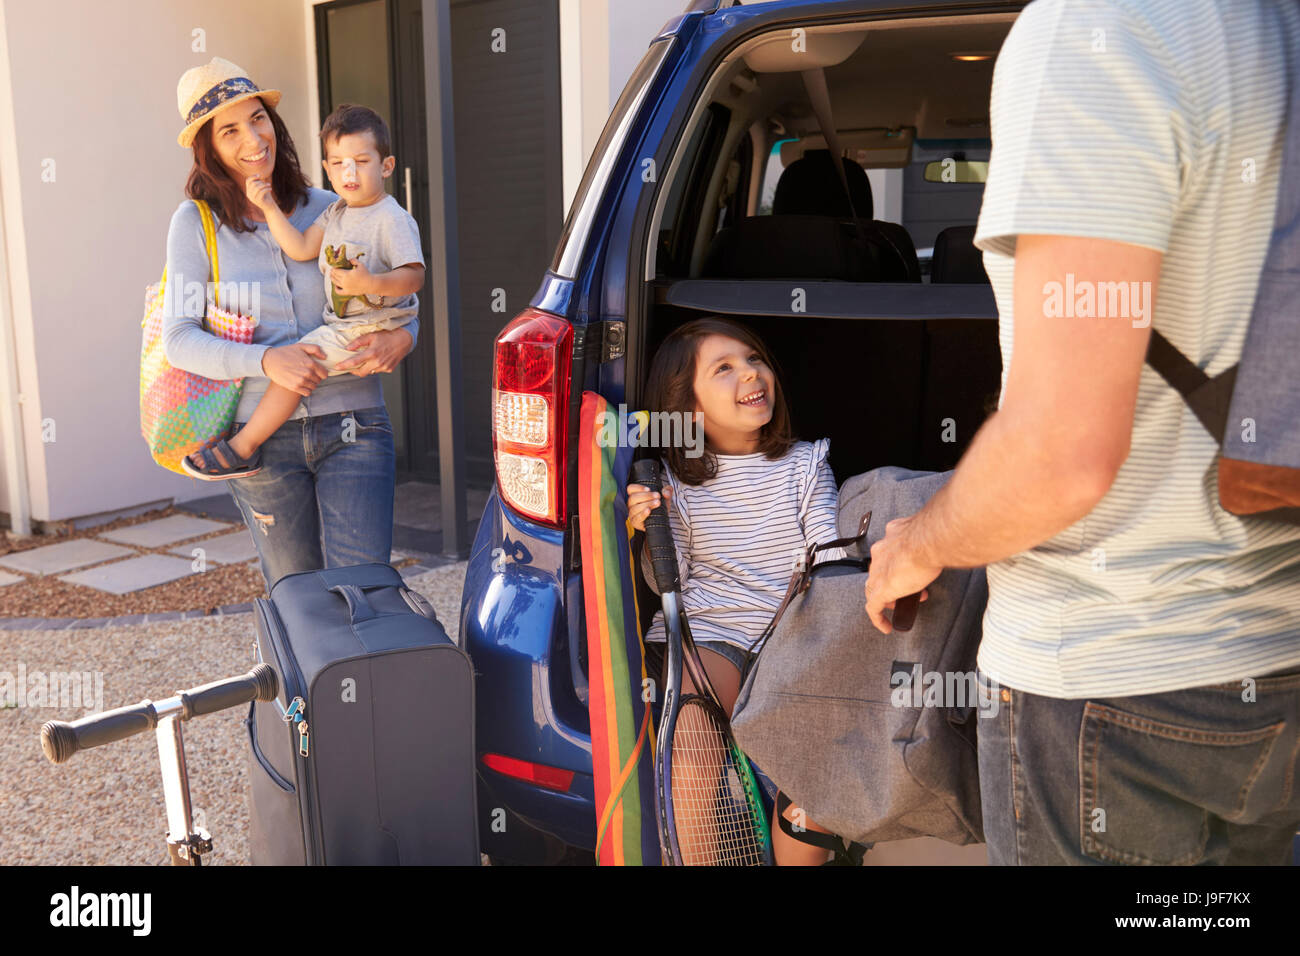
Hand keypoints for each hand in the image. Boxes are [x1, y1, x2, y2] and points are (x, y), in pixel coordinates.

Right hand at [245, 176, 274, 211]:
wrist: (270, 207)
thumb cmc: (266, 196)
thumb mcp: (262, 188)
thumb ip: (259, 182)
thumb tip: (258, 175)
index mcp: (248, 191)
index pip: (247, 181)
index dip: (253, 177)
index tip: (259, 175)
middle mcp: (249, 194)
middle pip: (253, 183)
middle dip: (261, 182)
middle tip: (268, 184)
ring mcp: (253, 198)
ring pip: (257, 187)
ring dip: (264, 185)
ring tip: (269, 185)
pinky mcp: (258, 200)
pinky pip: (261, 192)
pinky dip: (266, 189)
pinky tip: (270, 189)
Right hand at [261, 344, 327, 395]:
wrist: (270, 361)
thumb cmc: (286, 352)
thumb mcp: (301, 346)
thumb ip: (315, 349)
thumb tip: (325, 357)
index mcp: (311, 363)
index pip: (324, 374)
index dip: (321, 373)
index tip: (316, 371)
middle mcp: (308, 373)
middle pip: (319, 381)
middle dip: (315, 378)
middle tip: (307, 374)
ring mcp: (301, 381)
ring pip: (313, 387)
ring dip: (310, 384)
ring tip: (304, 379)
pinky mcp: (294, 387)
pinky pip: (307, 393)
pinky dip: (306, 390)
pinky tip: (301, 385)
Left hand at [329, 257, 371, 296]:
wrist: (371, 284)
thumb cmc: (366, 274)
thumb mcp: (360, 265)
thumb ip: (354, 260)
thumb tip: (349, 259)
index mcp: (346, 274)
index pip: (336, 271)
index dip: (334, 268)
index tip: (334, 267)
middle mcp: (344, 281)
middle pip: (334, 276)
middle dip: (332, 273)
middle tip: (332, 270)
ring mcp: (345, 287)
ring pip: (335, 282)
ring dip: (332, 279)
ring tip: (332, 276)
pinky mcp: (348, 292)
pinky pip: (338, 291)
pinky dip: (336, 288)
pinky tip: (336, 286)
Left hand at [335, 326, 413, 376]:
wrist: (404, 340)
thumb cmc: (387, 336)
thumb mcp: (371, 335)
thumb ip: (358, 342)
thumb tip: (347, 348)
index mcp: (372, 353)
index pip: (354, 362)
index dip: (344, 366)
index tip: (336, 367)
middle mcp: (378, 362)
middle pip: (360, 372)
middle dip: (353, 371)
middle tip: (349, 366)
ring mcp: (384, 367)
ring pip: (369, 371)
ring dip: (365, 368)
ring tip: (365, 360)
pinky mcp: (389, 369)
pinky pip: (378, 370)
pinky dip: (374, 366)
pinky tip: (377, 359)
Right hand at [627, 483, 671, 532]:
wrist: (660, 522)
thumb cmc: (659, 508)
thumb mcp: (665, 498)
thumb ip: (668, 492)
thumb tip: (665, 492)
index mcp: (636, 495)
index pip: (631, 489)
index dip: (638, 488)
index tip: (649, 489)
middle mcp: (632, 504)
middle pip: (633, 498)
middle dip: (646, 496)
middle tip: (657, 496)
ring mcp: (632, 514)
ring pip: (635, 508)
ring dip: (647, 504)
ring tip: (657, 503)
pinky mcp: (635, 522)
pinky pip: (636, 518)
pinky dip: (643, 514)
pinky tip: (649, 510)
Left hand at [864, 515, 939, 633]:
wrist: (930, 540)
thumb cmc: (936, 535)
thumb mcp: (932, 535)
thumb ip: (933, 540)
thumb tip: (947, 545)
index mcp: (893, 535)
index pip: (889, 552)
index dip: (900, 564)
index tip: (913, 570)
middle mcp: (882, 551)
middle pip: (879, 571)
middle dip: (894, 581)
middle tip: (910, 590)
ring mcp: (879, 571)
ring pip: (874, 588)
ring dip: (886, 598)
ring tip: (900, 606)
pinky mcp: (881, 589)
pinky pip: (873, 608)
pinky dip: (878, 619)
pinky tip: (886, 627)